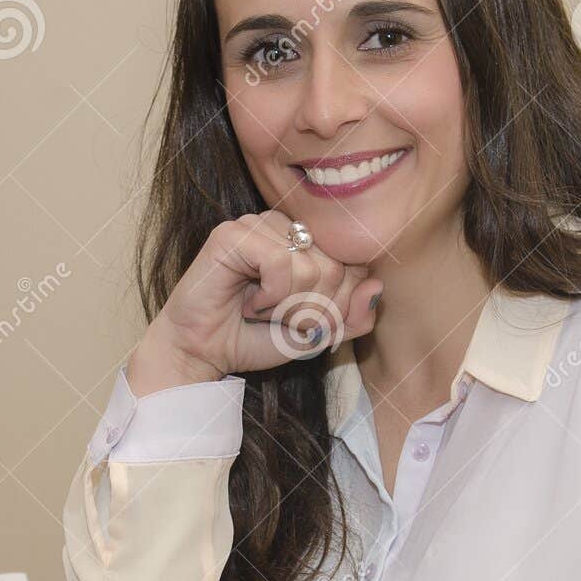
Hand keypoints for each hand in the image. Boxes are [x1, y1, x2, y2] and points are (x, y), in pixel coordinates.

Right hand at [130, 209, 382, 393]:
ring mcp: (260, 225)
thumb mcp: (316, 335)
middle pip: (337, 268)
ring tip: (261, 310)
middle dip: (313, 311)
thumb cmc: (255, 339)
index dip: (339, 307)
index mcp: (311, 242)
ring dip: (287, 307)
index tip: (306, 324)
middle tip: (279, 319)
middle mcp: (288, 226)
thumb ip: (353, 317)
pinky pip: (280, 263)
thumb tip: (377, 287)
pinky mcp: (233, 233)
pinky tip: (249, 302)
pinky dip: (270, 296)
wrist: (204, 355)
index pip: (356, 266)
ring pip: (311, 267)